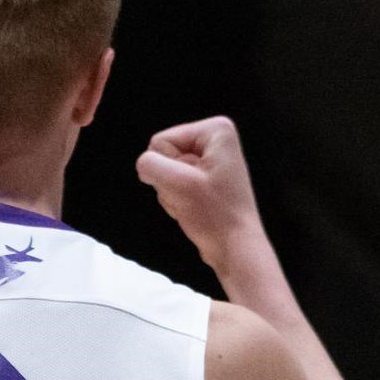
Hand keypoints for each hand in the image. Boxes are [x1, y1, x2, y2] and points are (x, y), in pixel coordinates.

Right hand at [135, 115, 263, 271]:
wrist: (235, 249)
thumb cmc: (216, 216)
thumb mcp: (177, 183)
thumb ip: (150, 164)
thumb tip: (144, 166)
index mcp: (215, 130)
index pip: (160, 141)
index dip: (167, 169)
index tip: (192, 186)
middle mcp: (214, 141)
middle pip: (162, 155)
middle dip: (170, 181)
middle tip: (192, 197)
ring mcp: (208, 161)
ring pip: (165, 172)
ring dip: (173, 193)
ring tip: (195, 205)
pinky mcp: (203, 180)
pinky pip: (173, 184)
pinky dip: (177, 200)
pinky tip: (194, 209)